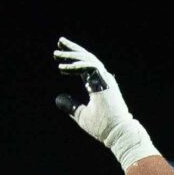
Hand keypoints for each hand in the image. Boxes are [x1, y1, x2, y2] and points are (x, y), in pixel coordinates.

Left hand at [52, 37, 158, 168]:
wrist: (116, 133)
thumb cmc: (102, 126)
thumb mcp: (81, 115)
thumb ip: (71, 106)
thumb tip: (58, 98)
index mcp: (99, 85)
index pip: (85, 67)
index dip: (72, 61)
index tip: (59, 60)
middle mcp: (103, 79)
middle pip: (87, 58)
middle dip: (73, 49)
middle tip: (59, 42)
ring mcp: (105, 80)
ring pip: (88, 59)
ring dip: (72, 54)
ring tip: (57, 52)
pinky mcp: (105, 82)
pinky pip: (89, 67)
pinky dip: (76, 66)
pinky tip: (62, 67)